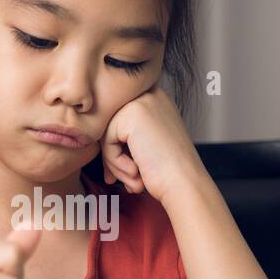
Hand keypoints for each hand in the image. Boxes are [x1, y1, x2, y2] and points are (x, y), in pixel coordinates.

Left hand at [99, 85, 206, 202]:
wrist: (184, 183)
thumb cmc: (169, 171)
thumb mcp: (149, 143)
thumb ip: (128, 135)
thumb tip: (95, 137)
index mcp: (157, 99)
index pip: (122, 120)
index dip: (119, 147)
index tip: (127, 171)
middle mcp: (150, 95)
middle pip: (112, 125)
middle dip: (113, 156)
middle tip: (121, 180)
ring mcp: (140, 103)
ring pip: (107, 134)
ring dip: (115, 163)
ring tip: (133, 181)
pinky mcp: (130, 117)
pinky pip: (107, 142)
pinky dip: (115, 162)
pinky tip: (135, 172)